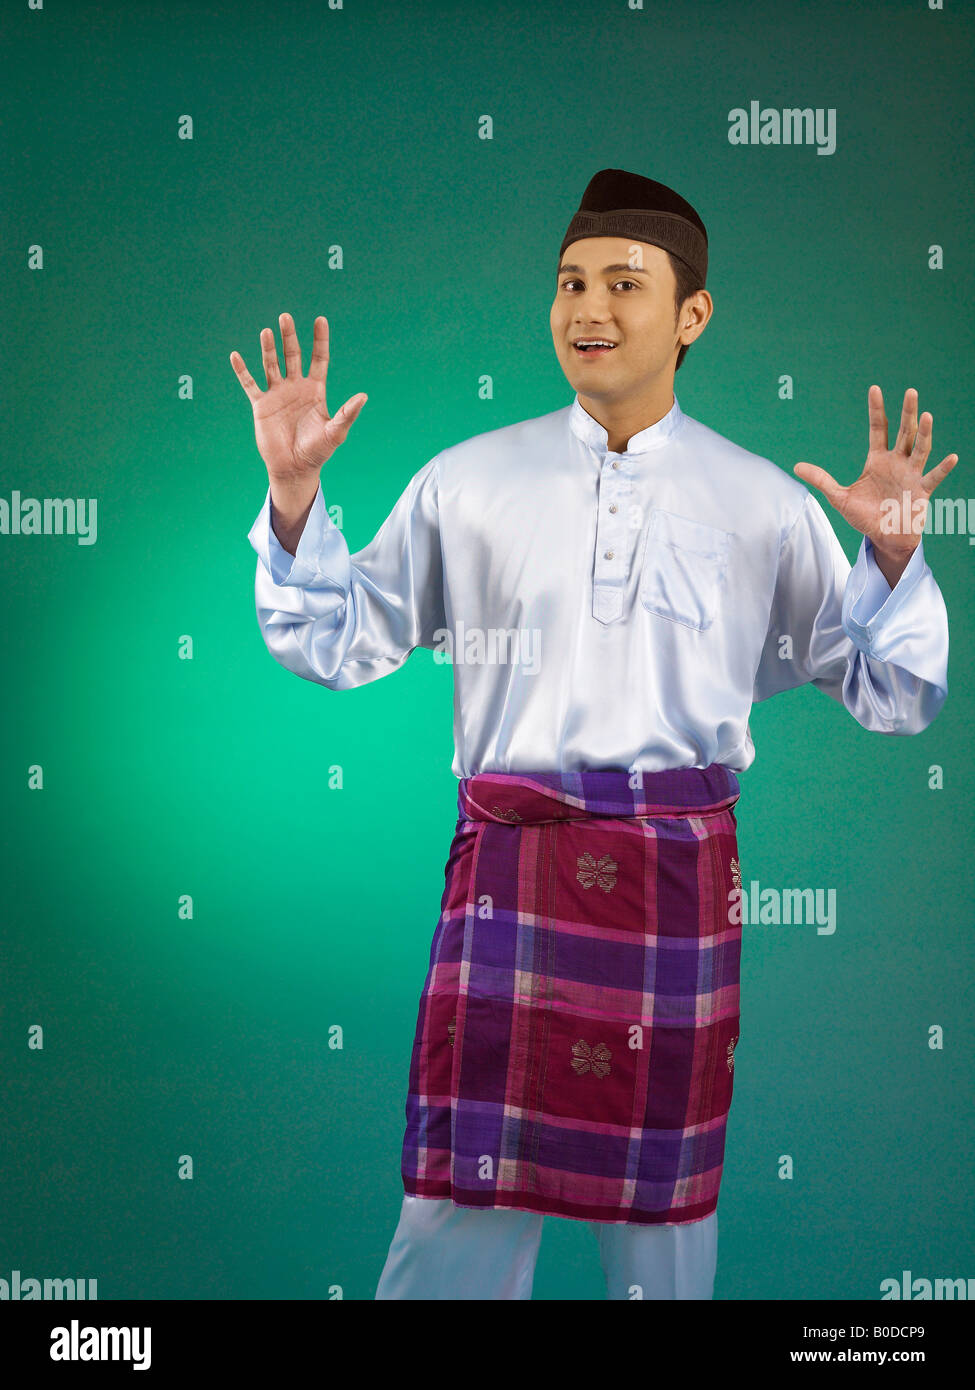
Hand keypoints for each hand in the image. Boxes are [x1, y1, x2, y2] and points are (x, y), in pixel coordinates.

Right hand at [230, 312, 366, 481]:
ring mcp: (277, 394)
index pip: (319, 359)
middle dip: (289, 337)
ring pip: (271, 364)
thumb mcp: (336, 433)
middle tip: (286, 317)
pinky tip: (235, 356)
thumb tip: (364, 397)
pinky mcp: (261, 405)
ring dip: (268, 348)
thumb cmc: (317, 452)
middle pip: (292, 355)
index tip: (320, 320)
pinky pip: (250, 384)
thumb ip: (348, 414)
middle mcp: (296, 388)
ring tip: (266, 332)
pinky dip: (242, 371)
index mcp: (315, 391)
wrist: (294, 469)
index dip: (320, 340)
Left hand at [793, 386, 957, 572]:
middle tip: (910, 392)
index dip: (876, 410)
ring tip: (927, 416)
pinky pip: (934, 477)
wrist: (883, 537)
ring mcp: (911, 475)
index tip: (875, 388)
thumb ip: (821, 480)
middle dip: (906, 413)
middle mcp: (897, 463)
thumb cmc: (865, 516)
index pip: (878, 429)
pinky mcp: (921, 491)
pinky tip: (952, 457)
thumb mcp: (839, 498)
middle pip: (903, 432)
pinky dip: (943, 468)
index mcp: (877, 460)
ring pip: (920, 449)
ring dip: (924, 434)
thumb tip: (796, 466)